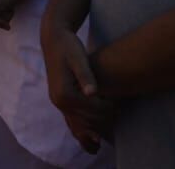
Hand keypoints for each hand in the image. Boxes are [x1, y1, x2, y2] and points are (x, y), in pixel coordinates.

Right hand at [41, 23, 111, 152]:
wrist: (53, 39)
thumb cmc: (68, 46)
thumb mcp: (78, 58)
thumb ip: (85, 75)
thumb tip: (92, 93)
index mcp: (64, 93)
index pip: (91, 110)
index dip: (108, 110)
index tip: (121, 107)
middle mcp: (58, 101)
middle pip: (85, 120)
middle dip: (103, 121)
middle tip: (119, 116)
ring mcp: (58, 102)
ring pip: (78, 124)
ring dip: (92, 131)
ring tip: (106, 135)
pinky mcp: (60, 99)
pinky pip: (72, 119)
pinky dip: (83, 128)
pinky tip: (93, 134)